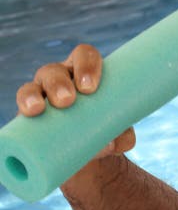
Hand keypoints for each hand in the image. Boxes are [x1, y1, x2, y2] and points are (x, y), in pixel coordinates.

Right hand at [16, 44, 134, 159]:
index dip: (86, 64)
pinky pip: (22, 101)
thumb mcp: (117, 134)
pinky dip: (24, 104)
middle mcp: (62, 77)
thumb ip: (124, 136)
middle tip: (68, 101)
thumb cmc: (105, 132)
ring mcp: (43, 92)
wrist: (85, 153)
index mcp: (86, 73)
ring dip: (34, 94)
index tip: (90, 87)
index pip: (85, 55)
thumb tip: (120, 140)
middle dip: (59, 82)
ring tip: (39, 109)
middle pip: (55, 70)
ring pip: (34, 85)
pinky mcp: (29, 110)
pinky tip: (28, 113)